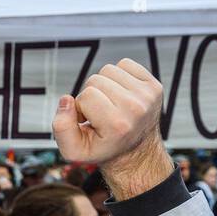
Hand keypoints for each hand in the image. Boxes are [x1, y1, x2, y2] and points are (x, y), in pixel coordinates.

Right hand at [52, 58, 170, 199]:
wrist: (134, 150)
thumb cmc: (102, 148)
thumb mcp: (74, 151)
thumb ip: (61, 127)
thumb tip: (66, 99)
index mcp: (117, 125)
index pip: (86, 96)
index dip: (80, 108)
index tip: (88, 121)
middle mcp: (136, 108)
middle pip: (95, 80)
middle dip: (91, 95)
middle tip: (99, 113)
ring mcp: (148, 95)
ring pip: (109, 70)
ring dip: (103, 85)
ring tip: (109, 104)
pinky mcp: (154, 85)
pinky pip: (125, 64)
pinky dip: (118, 77)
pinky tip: (120, 95)